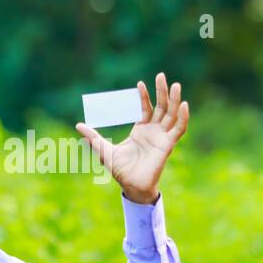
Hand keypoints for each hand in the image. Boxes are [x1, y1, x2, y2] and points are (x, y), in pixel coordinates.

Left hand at [75, 72, 188, 203]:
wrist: (131, 186)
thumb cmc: (120, 170)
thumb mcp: (104, 150)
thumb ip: (93, 137)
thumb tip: (78, 125)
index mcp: (141, 130)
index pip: (146, 108)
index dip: (144, 96)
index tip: (140, 84)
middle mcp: (154, 131)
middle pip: (161, 107)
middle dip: (162, 91)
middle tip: (161, 75)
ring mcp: (162, 137)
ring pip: (172, 114)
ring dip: (175, 100)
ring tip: (176, 85)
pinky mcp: (168, 145)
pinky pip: (179, 129)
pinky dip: (183, 117)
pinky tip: (184, 105)